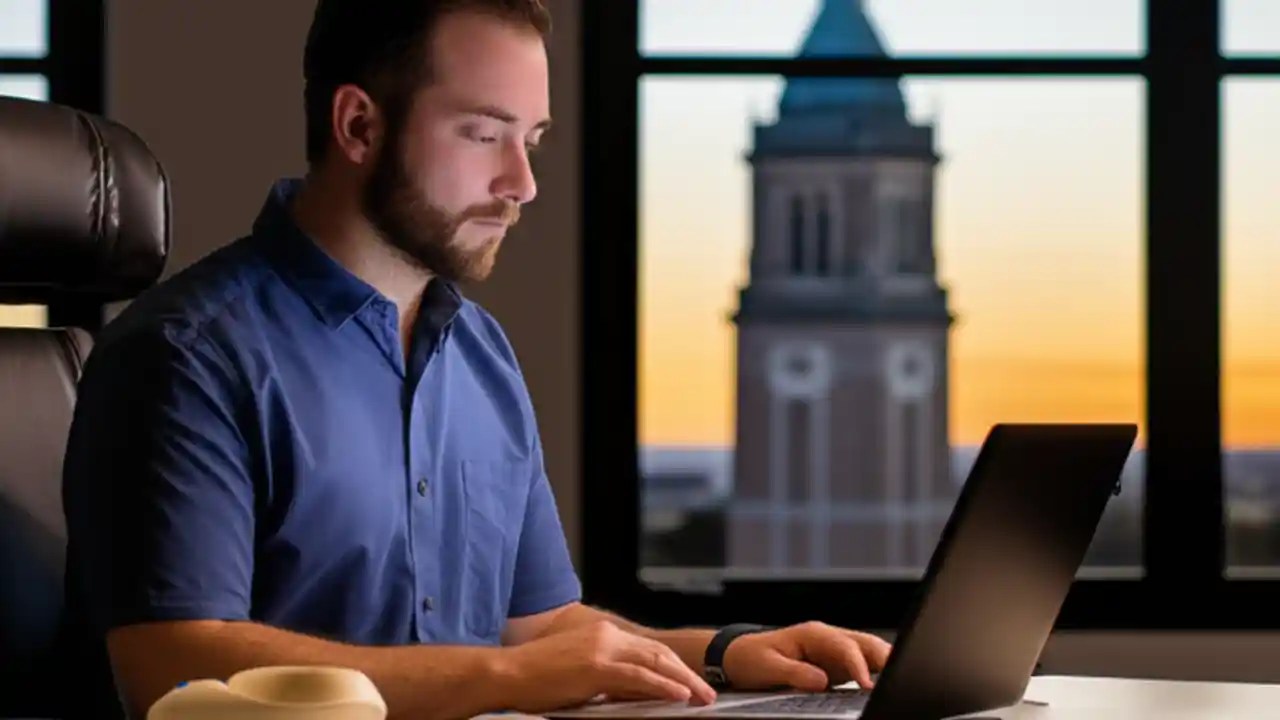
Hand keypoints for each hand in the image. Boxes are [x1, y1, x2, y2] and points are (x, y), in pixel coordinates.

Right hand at [497, 621, 717, 711]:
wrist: (509, 674)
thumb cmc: (537, 677)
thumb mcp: (580, 671)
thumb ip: (608, 675)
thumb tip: (636, 691)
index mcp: (603, 633)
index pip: (648, 648)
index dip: (673, 665)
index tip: (690, 682)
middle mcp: (607, 634)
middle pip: (658, 653)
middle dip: (686, 673)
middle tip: (707, 692)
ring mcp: (603, 648)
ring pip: (655, 663)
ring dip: (683, 681)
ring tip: (702, 696)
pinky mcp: (597, 666)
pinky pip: (639, 677)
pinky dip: (664, 685)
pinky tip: (680, 694)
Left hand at [722, 621, 891, 692]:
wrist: (740, 657)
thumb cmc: (752, 658)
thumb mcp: (767, 666)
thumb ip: (794, 672)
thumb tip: (821, 681)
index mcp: (813, 634)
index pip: (844, 646)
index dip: (858, 665)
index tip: (867, 684)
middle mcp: (828, 639)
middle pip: (865, 643)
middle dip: (885, 657)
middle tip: (901, 675)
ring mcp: (834, 652)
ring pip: (869, 652)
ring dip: (885, 663)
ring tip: (901, 680)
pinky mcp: (836, 667)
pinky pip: (863, 667)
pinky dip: (877, 674)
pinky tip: (886, 685)